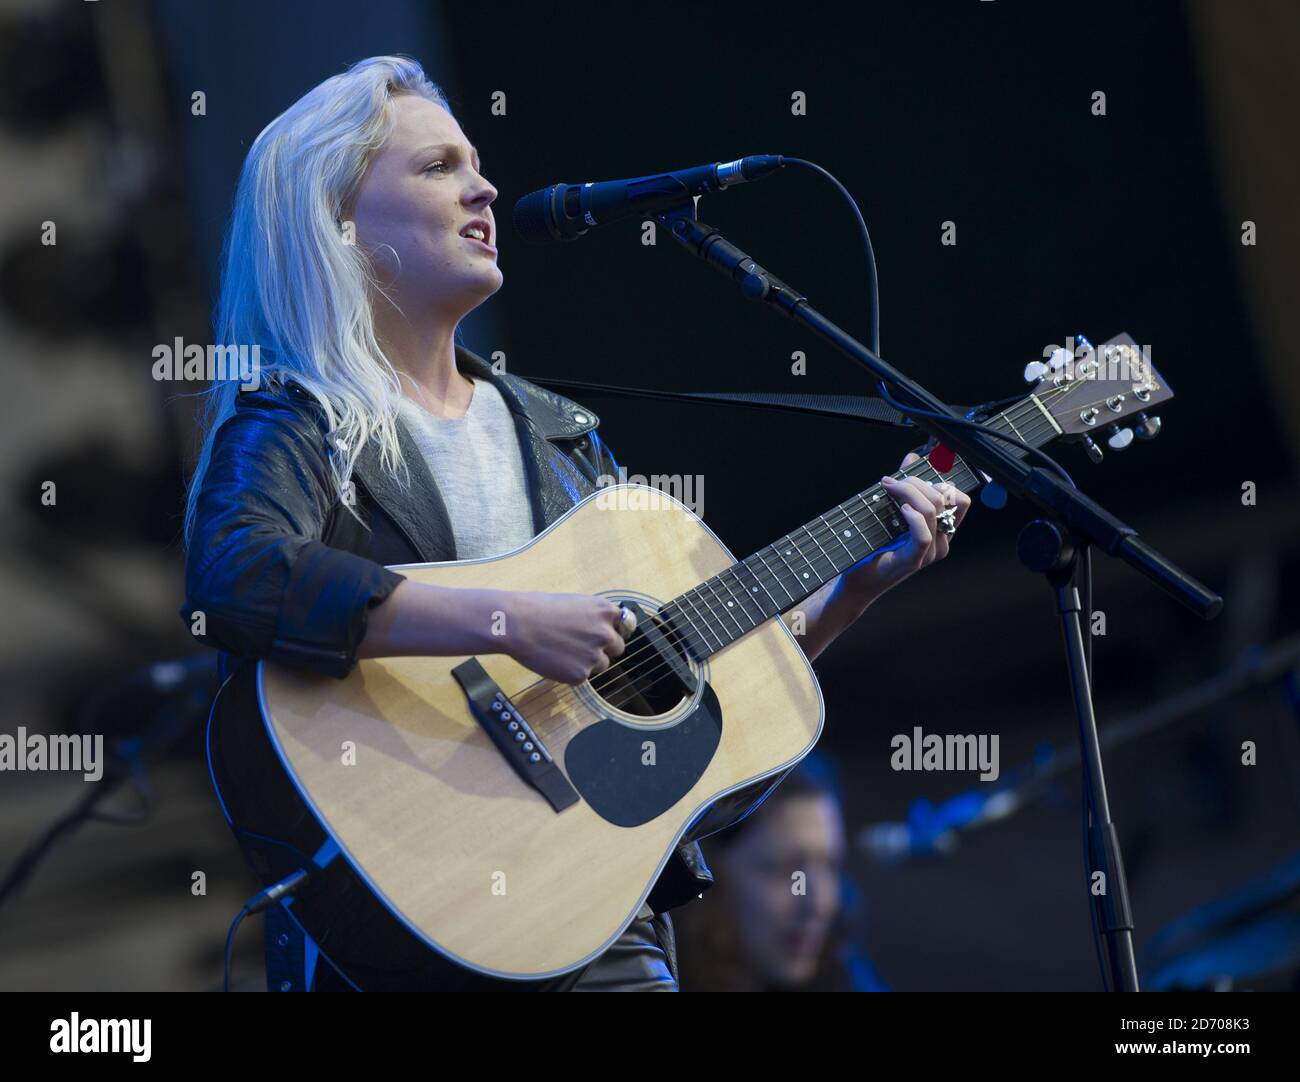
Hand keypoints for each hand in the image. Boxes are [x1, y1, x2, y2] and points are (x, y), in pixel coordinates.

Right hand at [505, 592, 627, 683]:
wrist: (518, 625)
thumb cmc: (539, 609)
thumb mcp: (575, 603)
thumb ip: (593, 616)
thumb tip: (600, 627)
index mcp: (605, 611)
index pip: (624, 625)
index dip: (612, 630)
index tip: (603, 633)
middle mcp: (605, 634)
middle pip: (618, 648)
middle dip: (603, 648)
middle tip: (581, 646)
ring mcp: (594, 656)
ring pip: (601, 664)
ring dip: (588, 661)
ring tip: (563, 651)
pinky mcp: (580, 675)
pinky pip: (582, 676)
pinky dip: (571, 672)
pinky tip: (554, 660)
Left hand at [842, 451, 971, 602]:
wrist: (858, 579)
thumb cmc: (875, 547)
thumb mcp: (892, 511)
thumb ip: (906, 486)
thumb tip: (913, 458)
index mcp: (941, 530)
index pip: (960, 500)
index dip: (942, 481)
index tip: (915, 475)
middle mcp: (941, 542)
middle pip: (944, 499)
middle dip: (917, 481)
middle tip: (892, 480)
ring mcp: (929, 553)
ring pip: (933, 511)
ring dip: (910, 492)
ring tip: (889, 488)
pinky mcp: (913, 561)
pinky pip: (923, 535)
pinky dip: (913, 517)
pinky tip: (900, 509)